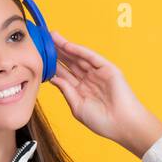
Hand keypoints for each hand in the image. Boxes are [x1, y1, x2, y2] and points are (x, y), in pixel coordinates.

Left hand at [48, 29, 161, 156]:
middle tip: (44, 41)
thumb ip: (66, 91)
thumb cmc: (102, 121)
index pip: (64, 74)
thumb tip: (53, 78)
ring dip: (66, 47)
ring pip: (79, 57)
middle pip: (70, 63)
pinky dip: (79, 51)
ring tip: (52, 37)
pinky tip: (67, 45)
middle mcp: (89, 80)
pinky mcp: (108, 69)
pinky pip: (91, 57)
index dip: (52, 65)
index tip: (40, 57)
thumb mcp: (77, 107)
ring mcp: (99, 73)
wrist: (122, 124)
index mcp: (81, 90)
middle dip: (57, 52)